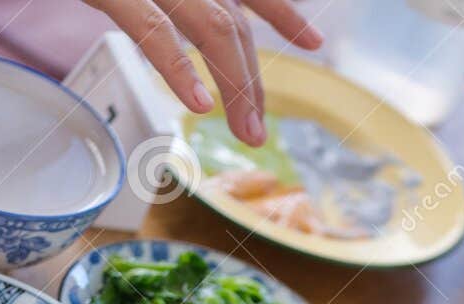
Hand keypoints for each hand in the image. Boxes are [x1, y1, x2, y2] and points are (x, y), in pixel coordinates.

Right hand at [84, 0, 321, 145]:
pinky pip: (151, 26)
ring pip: (210, 24)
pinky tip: (197, 102)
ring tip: (246, 131)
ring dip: (235, 84)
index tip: (312, 40)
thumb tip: (190, 23)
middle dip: (251, 78)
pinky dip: (177, 66)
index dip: (280, 10)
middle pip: (230, 20)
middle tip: (257, 132)